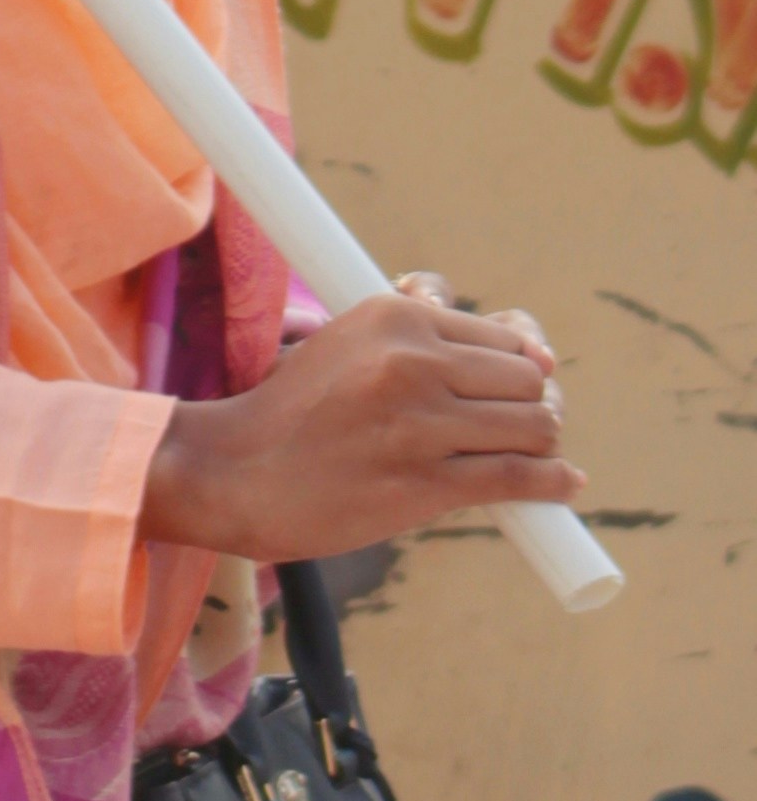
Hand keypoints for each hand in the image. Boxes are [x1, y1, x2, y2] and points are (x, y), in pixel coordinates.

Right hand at [140, 275, 581, 562]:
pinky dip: (553, 483)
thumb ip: (424, 336)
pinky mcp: (425, 482)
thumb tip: (532, 347)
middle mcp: (414, 361)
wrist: (236, 471)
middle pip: (528, 378)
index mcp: (395, 315)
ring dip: (543, 443)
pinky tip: (564, 485)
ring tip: (532, 454)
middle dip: (534, 403)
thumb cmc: (294, 410)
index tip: (516, 386)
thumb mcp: (348, 342)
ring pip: (535, 424)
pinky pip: (519, 477)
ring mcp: (422, 424)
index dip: (520, 365)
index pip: (502, 336)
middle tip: (524, 425)